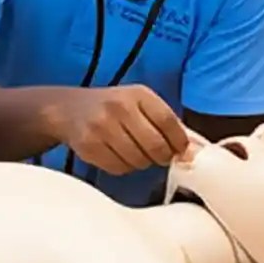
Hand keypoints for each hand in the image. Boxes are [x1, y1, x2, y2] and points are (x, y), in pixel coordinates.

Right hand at [45, 85, 188, 176]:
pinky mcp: (89, 146)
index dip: (178, 142)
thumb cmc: (112, 107)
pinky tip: (116, 154)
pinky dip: (123, 167)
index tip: (179, 150)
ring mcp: (102, 127)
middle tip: (155, 154)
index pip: (168, 121)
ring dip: (140, 162)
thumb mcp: (138, 103)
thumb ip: (166, 123)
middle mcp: (119, 108)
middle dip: (160, 156)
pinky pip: (119, 168)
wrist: (68, 109)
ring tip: (132, 151)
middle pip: (156, 146)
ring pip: (138, 161)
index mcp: (137, 94)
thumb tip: (195, 152)